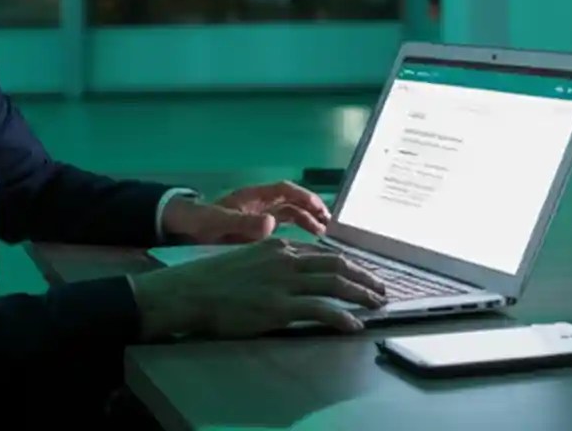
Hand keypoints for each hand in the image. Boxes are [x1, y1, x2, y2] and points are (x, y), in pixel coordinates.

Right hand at [130, 238, 388, 338]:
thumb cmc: (212, 279)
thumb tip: (288, 273)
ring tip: (377, 303)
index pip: (321, 253)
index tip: (359, 274)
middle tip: (380, 288)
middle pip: (336, 263)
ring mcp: (284, 282)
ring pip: (334, 283)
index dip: (346, 264)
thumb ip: (270, 262)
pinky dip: (341, 317)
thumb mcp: (246, 259)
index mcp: (278, 246)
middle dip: (363, 275)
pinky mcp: (280, 307)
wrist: (191, 291)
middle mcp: (286, 259)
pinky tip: (354, 325)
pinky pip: (320, 310)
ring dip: (361, 293)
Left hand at [161, 181, 331, 243]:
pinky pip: (281, 227)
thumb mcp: (217, 223)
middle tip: (328, 223)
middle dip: (310, 208)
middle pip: (291, 201)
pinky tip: (304, 245)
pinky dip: (295, 232)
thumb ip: (242, 223)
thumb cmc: (198, 223)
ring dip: (306, 220)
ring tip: (323, 233)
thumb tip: (272, 223)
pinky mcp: (255, 231)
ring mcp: (257, 217)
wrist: (181, 231)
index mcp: (251, 197)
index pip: (283, 190)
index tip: (319, 208)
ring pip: (288, 214)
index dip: (303, 196)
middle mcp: (258, 204)